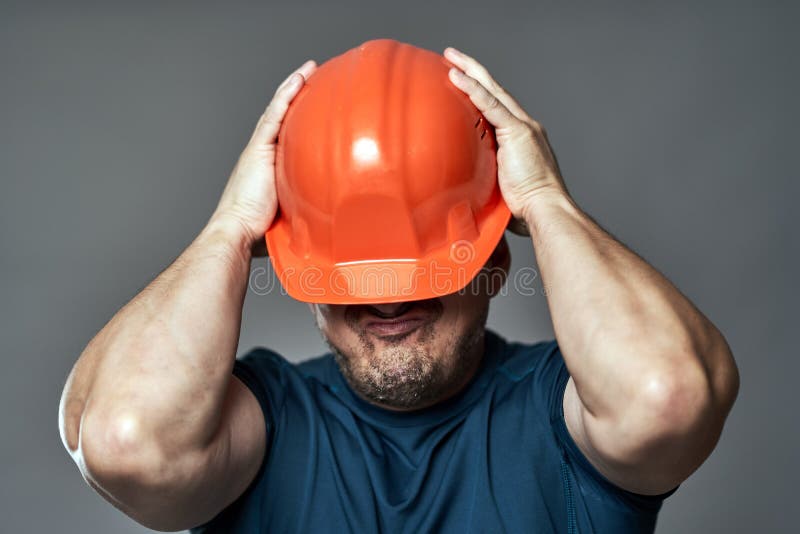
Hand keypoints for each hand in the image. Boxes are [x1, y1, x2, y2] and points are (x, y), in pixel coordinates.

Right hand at [211, 59, 316, 255]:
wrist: (238, 231)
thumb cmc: (259, 230)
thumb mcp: (289, 213)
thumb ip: (304, 208)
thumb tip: (328, 220)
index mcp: (268, 165)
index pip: (285, 133)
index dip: (297, 115)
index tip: (313, 103)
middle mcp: (262, 152)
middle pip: (281, 116)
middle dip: (296, 94)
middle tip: (313, 75)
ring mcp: (259, 149)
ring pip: (278, 110)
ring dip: (293, 87)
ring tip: (309, 69)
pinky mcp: (258, 149)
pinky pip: (274, 117)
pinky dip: (286, 97)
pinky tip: (298, 81)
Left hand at [444, 47, 566, 234]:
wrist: (545, 211)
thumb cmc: (526, 209)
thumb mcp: (500, 188)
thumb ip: (486, 178)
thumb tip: (464, 190)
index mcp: (521, 138)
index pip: (496, 107)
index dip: (480, 91)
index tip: (461, 80)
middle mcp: (525, 126)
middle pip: (495, 91)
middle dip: (474, 71)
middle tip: (452, 56)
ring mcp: (523, 127)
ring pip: (492, 90)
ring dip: (470, 72)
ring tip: (450, 57)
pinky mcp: (518, 132)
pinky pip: (490, 105)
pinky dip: (473, 89)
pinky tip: (456, 76)